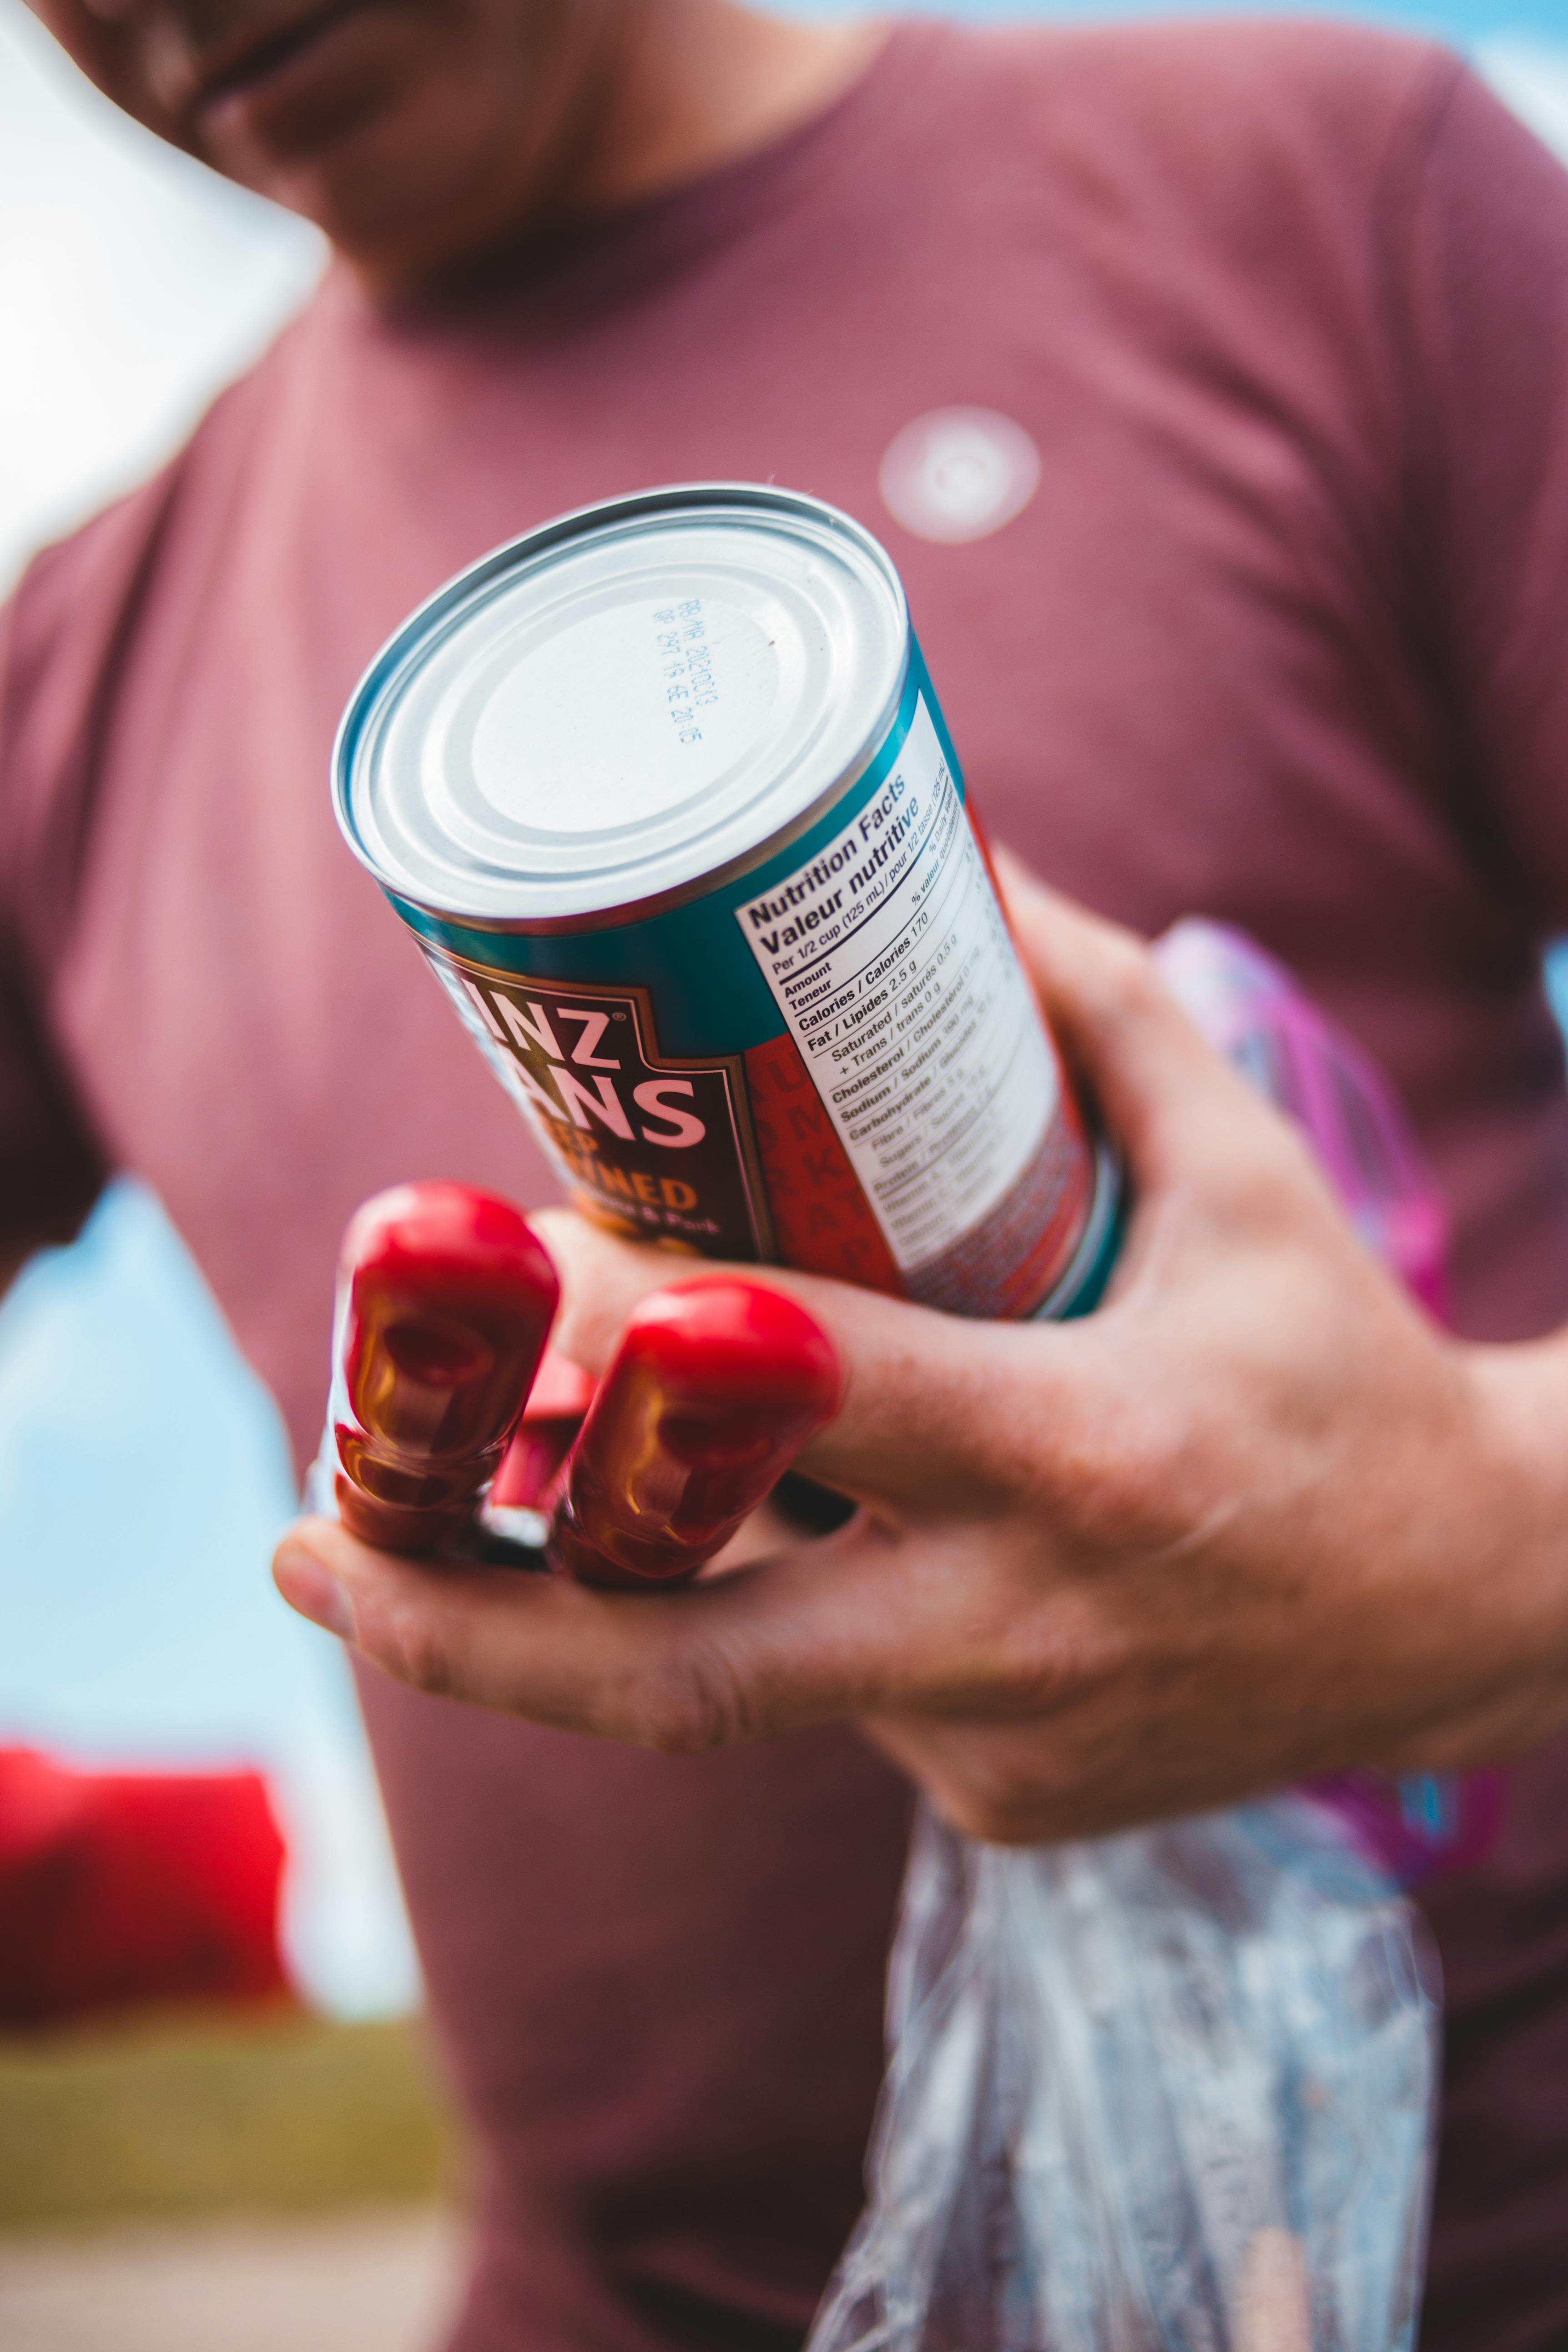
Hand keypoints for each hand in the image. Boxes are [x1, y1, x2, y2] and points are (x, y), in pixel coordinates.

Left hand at [273, 859, 1567, 1841]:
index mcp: (1088, 1454)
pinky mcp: (994, 1810)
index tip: (492, 1281)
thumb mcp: (1241, 1172)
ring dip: (572, 1611)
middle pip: (687, 1673)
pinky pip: (824, 1704)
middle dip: (466, 1630)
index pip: (810, 1400)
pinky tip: (748, 1543)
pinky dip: (758, 1618)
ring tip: (417, 1532)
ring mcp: (996, 1747)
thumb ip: (1096, 1011)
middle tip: (297, 1548)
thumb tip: (953, 855)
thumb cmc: (1340, 1366)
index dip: (630, 1345)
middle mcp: (1021, 1630)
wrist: (1468, 1608)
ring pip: (733, 1680)